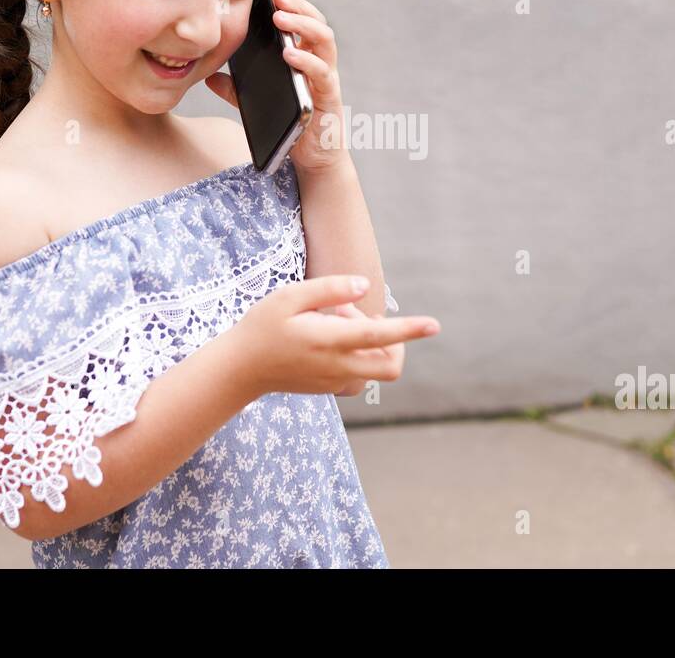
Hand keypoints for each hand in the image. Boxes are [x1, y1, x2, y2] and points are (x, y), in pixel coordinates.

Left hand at [203, 0, 349, 174]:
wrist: (312, 158)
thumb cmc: (289, 125)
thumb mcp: (257, 103)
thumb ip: (236, 89)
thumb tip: (208, 75)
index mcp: (305, 59)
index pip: (302, 21)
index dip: (290, 3)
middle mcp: (320, 63)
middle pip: (317, 23)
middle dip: (298, 6)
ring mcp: (327, 79)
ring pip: (325, 41)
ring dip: (304, 25)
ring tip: (280, 19)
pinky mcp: (329, 97)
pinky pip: (322, 73)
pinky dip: (306, 61)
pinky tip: (288, 54)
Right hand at [226, 275, 436, 399]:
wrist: (240, 370)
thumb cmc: (262, 326)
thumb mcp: (289, 297)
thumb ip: (329, 290)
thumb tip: (365, 286)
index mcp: (329, 341)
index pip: (379, 337)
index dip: (409, 330)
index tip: (434, 325)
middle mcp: (337, 366)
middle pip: (390, 365)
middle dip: (395, 341)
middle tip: (357, 316)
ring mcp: (335, 381)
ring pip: (374, 366)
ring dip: (367, 342)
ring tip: (331, 320)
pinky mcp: (330, 387)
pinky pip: (357, 369)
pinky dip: (353, 351)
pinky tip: (324, 334)